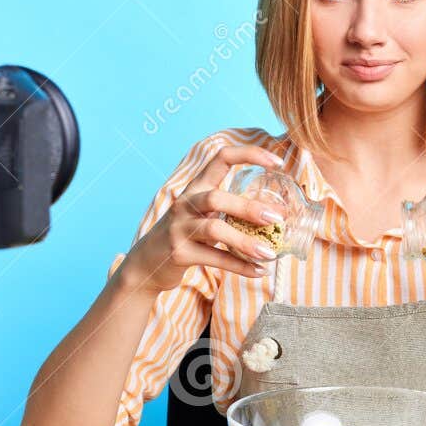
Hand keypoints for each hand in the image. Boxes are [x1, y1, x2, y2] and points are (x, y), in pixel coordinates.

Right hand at [122, 144, 287, 292]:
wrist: (147, 263)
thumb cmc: (186, 235)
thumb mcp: (203, 215)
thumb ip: (231, 210)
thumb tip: (277, 214)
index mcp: (197, 187)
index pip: (221, 158)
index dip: (250, 154)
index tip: (278, 162)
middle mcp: (186, 203)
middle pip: (217, 198)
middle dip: (249, 207)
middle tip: (278, 218)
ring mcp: (179, 228)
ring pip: (214, 230)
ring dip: (245, 242)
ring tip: (269, 253)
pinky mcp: (179, 253)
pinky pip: (214, 258)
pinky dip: (239, 266)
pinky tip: (259, 271)